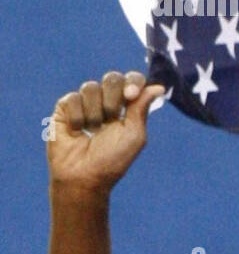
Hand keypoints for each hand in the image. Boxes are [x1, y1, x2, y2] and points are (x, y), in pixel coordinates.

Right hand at [47, 71, 166, 193]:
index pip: (133, 79)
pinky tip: (77, 131)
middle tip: (110, 120)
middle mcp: (106, 100)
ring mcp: (85, 103)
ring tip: (93, 131)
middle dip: (112, 100)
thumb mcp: (134, 133)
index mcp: (127, 106)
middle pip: (112, 78)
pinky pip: (72, 98)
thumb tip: (159, 86)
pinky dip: (77, 117)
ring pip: (91, 87)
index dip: (133, 82)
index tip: (130, 95)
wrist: (84, 175)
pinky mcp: (64, 108)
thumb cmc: (113, 159)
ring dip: (95, 113)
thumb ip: (142, 107)